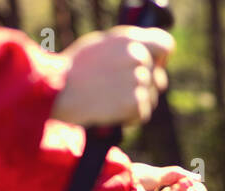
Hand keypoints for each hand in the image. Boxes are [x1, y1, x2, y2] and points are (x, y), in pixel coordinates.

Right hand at [51, 26, 174, 126]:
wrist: (59, 91)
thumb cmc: (76, 69)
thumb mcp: (101, 46)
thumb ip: (128, 48)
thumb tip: (151, 57)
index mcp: (130, 39)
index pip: (165, 45)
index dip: (160, 57)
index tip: (154, 65)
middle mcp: (138, 57)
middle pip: (158, 78)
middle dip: (143, 86)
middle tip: (116, 88)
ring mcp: (138, 81)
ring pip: (151, 97)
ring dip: (136, 102)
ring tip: (109, 97)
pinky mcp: (135, 103)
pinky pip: (142, 114)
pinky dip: (129, 116)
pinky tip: (110, 109)